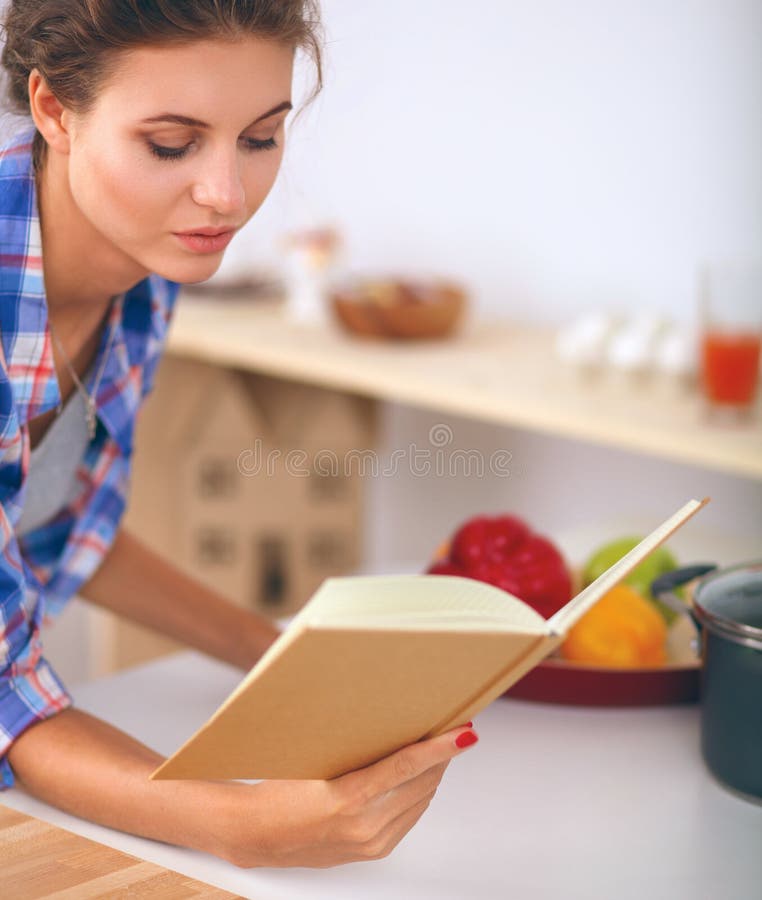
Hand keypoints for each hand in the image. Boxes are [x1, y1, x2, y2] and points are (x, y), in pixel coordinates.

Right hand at [218, 724, 478, 867]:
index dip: (441, 747)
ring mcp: (372, 842)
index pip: (408, 766)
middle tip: (455, 725)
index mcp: (349, 800)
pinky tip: (420, 773)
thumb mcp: (314, 756)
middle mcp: (366, 826)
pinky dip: (420, 791)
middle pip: (423, 781)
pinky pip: (411, 815)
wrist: (255, 832)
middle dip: (443, 754)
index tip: (465, 732)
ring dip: (434, 772)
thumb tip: (393, 719)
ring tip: (441, 744)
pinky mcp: (374, 851)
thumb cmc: (277, 787)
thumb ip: (356, 743)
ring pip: (421, 798)